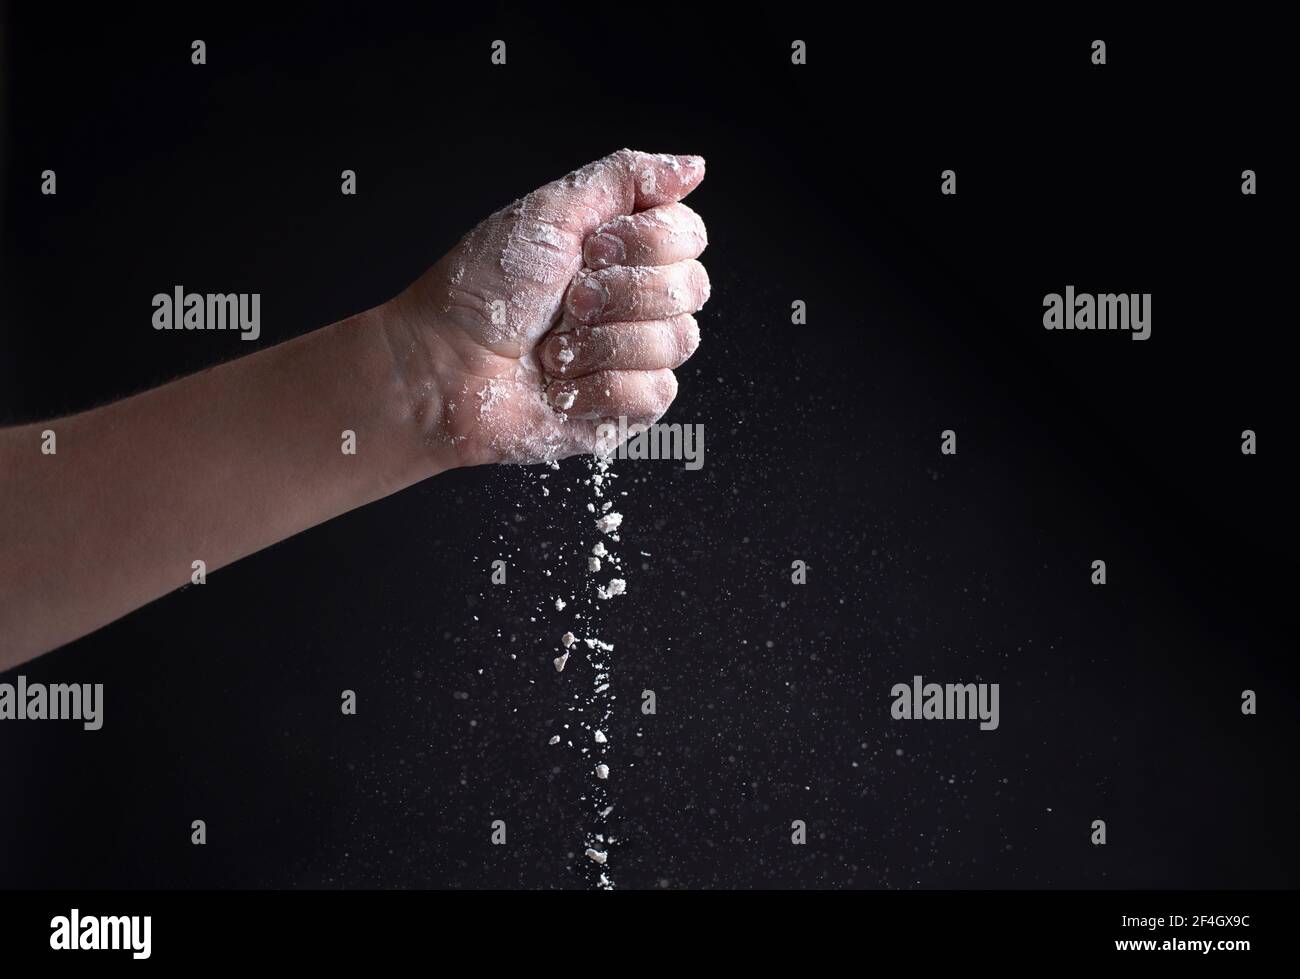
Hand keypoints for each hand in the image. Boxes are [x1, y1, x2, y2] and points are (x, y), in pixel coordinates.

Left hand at [392, 149, 708, 465]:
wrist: (443, 366)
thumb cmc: (480, 292)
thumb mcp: (550, 212)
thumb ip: (625, 179)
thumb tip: (694, 165)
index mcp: (624, 250)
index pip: (689, 234)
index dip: (648, 241)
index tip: (590, 249)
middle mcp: (637, 301)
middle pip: (692, 287)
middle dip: (620, 293)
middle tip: (568, 301)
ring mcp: (635, 356)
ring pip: (676, 342)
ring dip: (603, 343)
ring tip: (556, 348)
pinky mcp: (626, 408)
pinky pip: (653, 393)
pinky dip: (598, 387)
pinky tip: (561, 385)